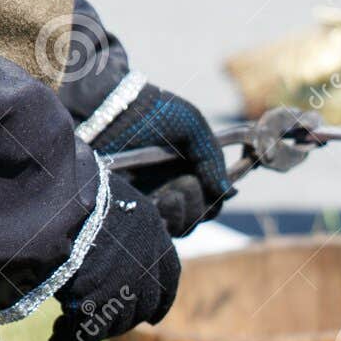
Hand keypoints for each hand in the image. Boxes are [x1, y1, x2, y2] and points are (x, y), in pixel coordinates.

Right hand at [48, 175, 179, 340]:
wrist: (54, 193)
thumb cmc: (70, 190)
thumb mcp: (104, 203)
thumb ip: (113, 230)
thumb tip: (104, 254)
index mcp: (152, 230)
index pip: (169, 276)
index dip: (161, 301)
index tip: (153, 318)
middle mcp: (147, 259)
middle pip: (143, 305)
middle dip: (121, 319)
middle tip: (96, 324)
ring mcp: (127, 281)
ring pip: (118, 321)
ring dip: (94, 331)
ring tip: (65, 331)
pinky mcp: (102, 299)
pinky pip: (91, 331)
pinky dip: (75, 340)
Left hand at [89, 84, 231, 236]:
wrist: (111, 110)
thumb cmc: (153, 112)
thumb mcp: (193, 126)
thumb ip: (213, 158)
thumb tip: (230, 192)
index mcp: (190, 170)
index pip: (211, 201)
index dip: (215, 199)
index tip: (211, 186)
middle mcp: (172, 188)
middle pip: (198, 218)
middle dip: (197, 203)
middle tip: (184, 182)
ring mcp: (152, 199)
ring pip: (180, 228)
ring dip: (181, 214)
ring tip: (169, 194)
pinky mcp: (131, 207)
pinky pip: (155, 230)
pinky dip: (163, 220)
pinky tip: (158, 201)